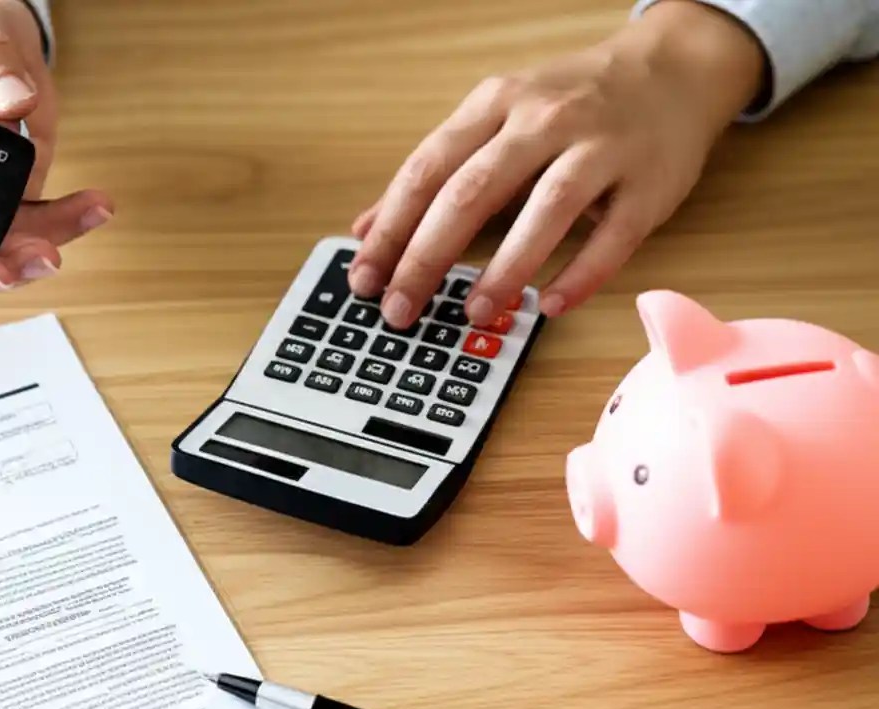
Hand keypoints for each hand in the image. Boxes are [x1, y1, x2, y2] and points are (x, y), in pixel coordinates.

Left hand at [348, 0, 764, 326]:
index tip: (363, 278)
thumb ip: (434, 175)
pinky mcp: (649, 183)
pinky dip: (581, 273)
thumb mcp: (494, 120)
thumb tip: (368, 228)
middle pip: (473, 191)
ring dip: (505, 268)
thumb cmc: (571, 103)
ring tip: (473, 313)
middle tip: (400, 307)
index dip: (391, 229)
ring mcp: (601, 148)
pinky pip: (614, 236)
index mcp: (495, 104)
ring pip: (546, 210)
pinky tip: (550, 305)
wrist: (672, 69)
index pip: (427, 170)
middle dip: (428, 256)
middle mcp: (544, 120)